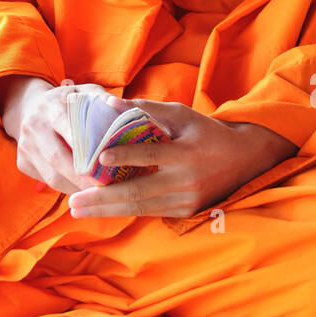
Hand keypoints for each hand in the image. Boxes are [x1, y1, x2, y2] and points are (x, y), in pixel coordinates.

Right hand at [0, 75, 109, 195]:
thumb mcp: (82, 92)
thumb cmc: (66, 101)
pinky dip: (66, 188)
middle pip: (56, 156)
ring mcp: (25, 146)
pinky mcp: (22, 162)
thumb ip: (100, 98)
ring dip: (75, 187)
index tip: (101, 159)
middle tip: (105, 188)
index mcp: (50, 106)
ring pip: (51, 175)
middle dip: (81, 176)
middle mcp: (34, 126)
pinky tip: (82, 191)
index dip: (81, 143)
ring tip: (97, 194)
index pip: (64, 124)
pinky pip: (46, 181)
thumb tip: (118, 106)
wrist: (28, 106)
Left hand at [66, 94, 295, 218]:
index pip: (151, 154)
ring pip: (139, 207)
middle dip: (102, 198)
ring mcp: (185, 201)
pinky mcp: (184, 212)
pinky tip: (100, 209)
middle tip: (72, 201)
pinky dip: (122, 210)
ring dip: (105, 209)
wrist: (243, 160)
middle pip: (138, 192)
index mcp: (186, 153)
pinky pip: (148, 211)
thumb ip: (144, 110)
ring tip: (77, 209)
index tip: (100, 155)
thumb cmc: (205, 132)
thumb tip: (107, 103)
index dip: (125, 155)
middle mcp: (185, 181)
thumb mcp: (180, 114)